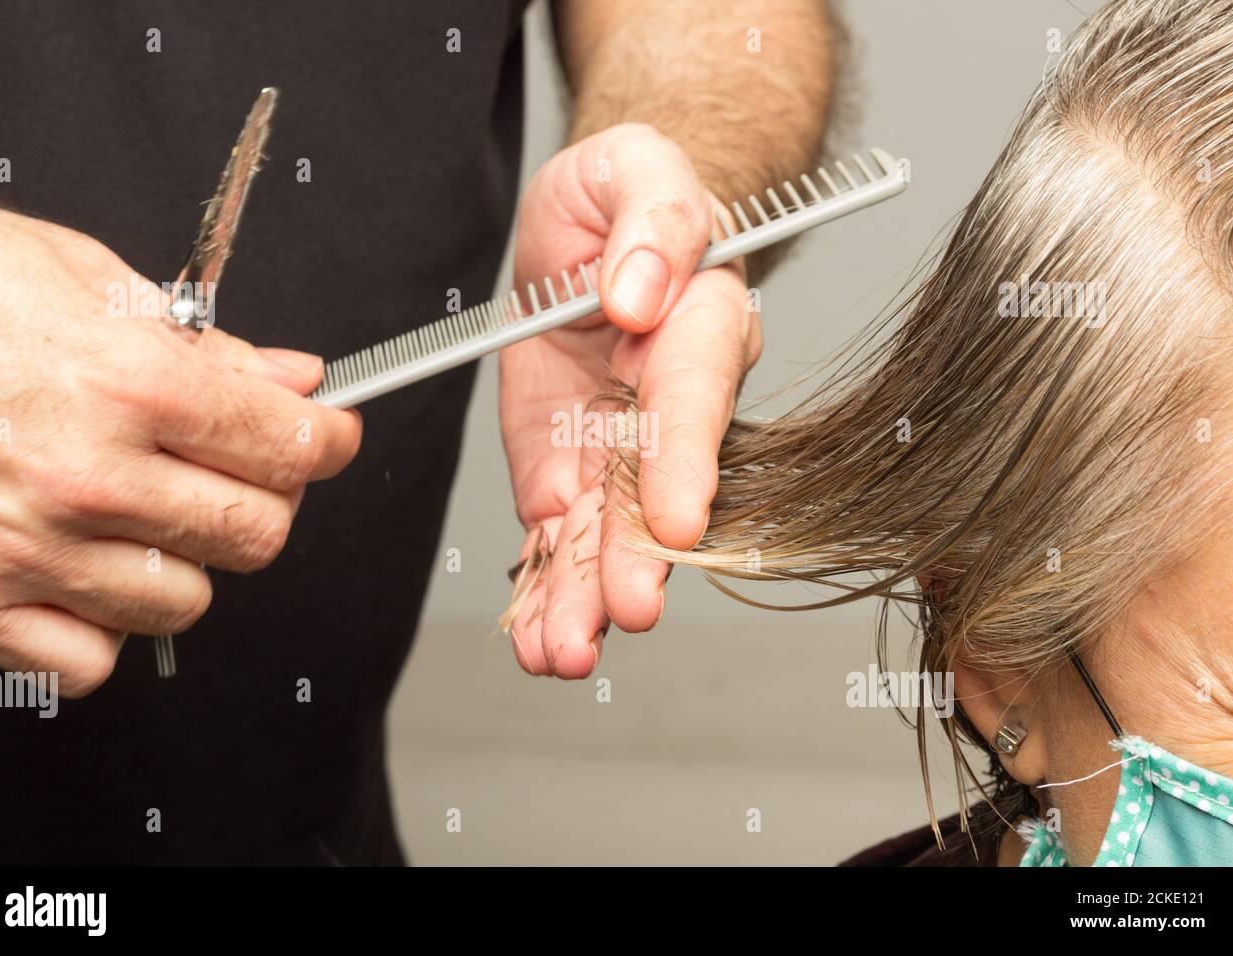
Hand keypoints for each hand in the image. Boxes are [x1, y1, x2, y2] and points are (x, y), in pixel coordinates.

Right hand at [0, 199, 361, 695]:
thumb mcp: (82, 276)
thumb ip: (204, 343)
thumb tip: (291, 378)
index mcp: (126, 383)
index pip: (287, 444)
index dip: (328, 438)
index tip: (330, 434)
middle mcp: (85, 475)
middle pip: (255, 533)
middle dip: (268, 497)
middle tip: (242, 467)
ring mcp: (26, 548)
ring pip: (184, 602)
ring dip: (186, 560)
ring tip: (145, 510)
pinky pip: (89, 660)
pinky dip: (104, 625)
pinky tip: (86, 568)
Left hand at [501, 123, 760, 678]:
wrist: (589, 231)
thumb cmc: (625, 194)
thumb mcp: (636, 169)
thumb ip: (652, 220)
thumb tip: (639, 293)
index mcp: (699, 328)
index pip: (695, 397)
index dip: (686, 461)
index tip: (679, 522)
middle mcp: (667, 405)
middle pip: (657, 488)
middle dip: (638, 554)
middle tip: (623, 610)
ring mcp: (618, 445)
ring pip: (607, 529)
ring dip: (585, 594)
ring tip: (561, 651)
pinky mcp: (569, 466)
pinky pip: (560, 532)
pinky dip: (546, 585)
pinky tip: (533, 636)